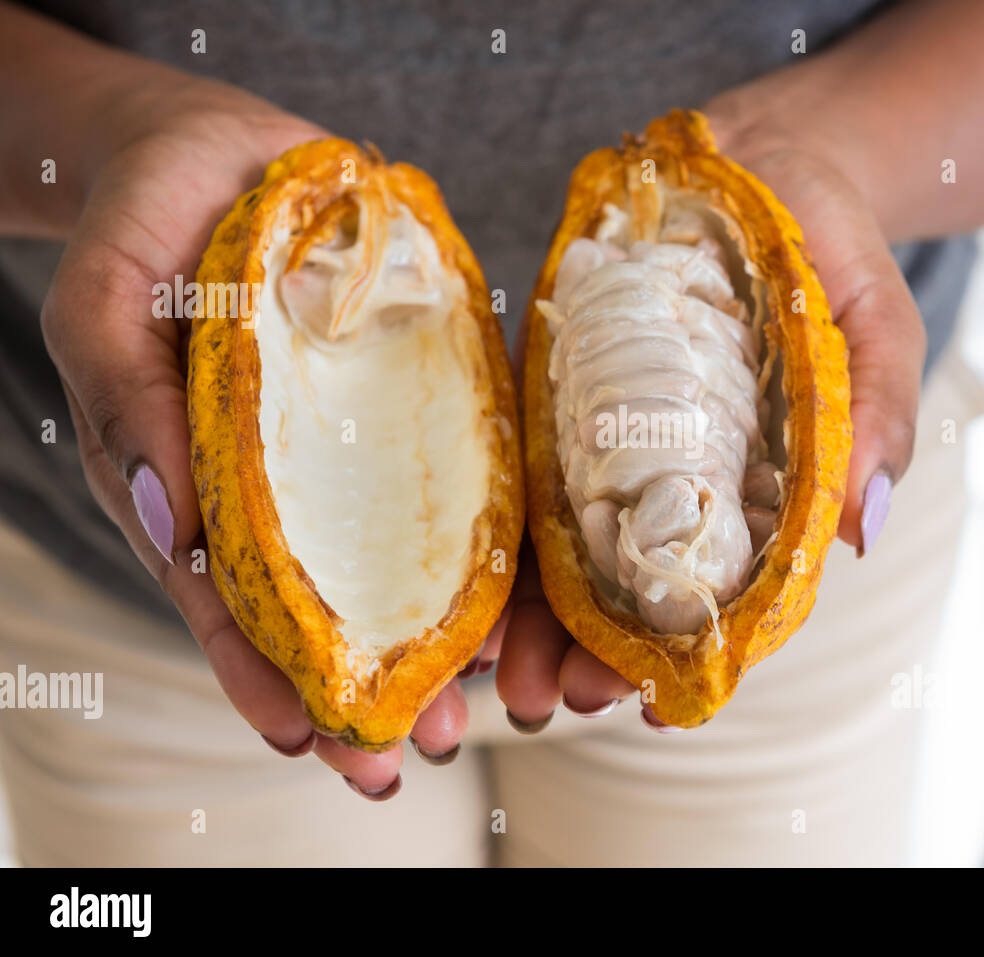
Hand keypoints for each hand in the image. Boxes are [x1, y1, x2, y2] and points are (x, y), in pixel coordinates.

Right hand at [39, 80, 467, 797]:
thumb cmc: (149, 222)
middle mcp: (279, 480)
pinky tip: (512, 596)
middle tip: (417, 750)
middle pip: (320, 600)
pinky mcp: (410, 398)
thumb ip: (130, 405)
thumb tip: (177, 529)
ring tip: (479, 698)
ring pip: (392, 555)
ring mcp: (349, 445)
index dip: (259, 671)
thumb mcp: (108, 299)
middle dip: (362, 682)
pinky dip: (476, 540)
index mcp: (198, 477)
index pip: (226, 594)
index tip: (307, 739)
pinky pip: (449, 476)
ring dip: (433, 631)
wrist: (221, 149)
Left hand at [494, 107, 926, 729]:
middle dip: (586, 652)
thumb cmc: (830, 246)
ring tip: (497, 672)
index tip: (648, 705)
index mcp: (758, 487)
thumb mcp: (877, 323)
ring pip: (564, 547)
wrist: (760, 158)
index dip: (683, 655)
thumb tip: (865, 531)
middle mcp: (678, 477)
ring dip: (529, 616)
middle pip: (627, 587)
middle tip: (551, 699)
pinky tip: (467, 580)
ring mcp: (612, 435)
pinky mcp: (559, 388)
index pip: (719, 594)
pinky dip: (494, 526)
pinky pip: (521, 463)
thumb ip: (876, 416)